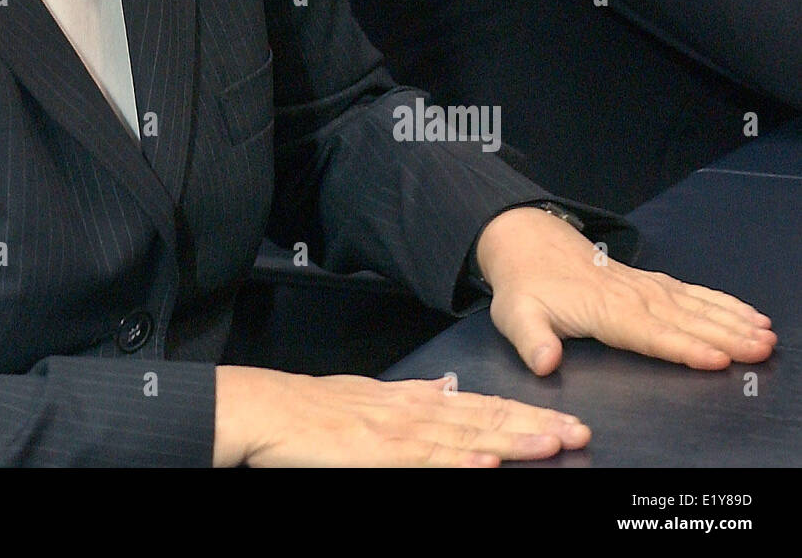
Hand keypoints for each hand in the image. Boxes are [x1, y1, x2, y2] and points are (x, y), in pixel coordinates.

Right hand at [213, 366, 590, 466]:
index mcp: (411, 400)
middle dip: (535, 427)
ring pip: (467, 437)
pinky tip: (490, 461)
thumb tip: (445, 387)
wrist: (268, 408)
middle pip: (485, 418)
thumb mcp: (368, 394)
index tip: (562, 420)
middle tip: (580, 432)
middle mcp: (412, 411)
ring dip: (514, 441)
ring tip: (553, 445)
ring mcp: (397, 431)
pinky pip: (427, 458)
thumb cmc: (312, 410)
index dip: (524, 414)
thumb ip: (411, 394)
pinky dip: (461, 459)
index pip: (480, 406)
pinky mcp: (378, 452)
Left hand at [475, 205, 776, 374]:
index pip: (648, 333)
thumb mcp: (515, 314)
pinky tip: (747, 312)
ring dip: (731, 319)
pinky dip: (721, 301)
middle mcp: (629, 296)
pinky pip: (690, 291)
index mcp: (602, 309)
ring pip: (693, 305)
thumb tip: (545, 363)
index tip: (716, 358)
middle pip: (682, 320)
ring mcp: (642, 286)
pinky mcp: (648, 282)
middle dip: (723, 335)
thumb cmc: (524, 285)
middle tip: (760, 348)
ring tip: (764, 334)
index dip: (682, 347)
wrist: (526, 241)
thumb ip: (531, 341)